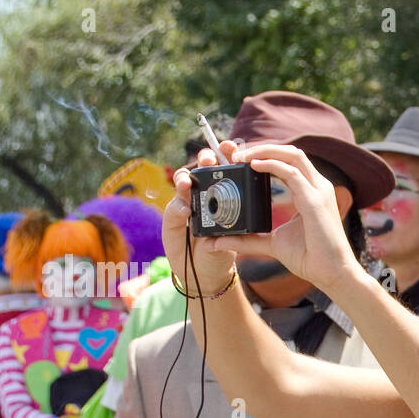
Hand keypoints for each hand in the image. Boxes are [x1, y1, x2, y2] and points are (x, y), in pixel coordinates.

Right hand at [164, 142, 238, 293]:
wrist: (206, 270)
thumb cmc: (223, 249)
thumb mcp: (236, 238)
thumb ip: (239, 226)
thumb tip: (245, 212)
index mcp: (223, 193)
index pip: (224, 168)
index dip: (226, 154)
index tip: (231, 147)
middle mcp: (204, 193)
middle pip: (202, 168)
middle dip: (204, 159)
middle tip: (208, 161)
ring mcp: (187, 202)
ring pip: (183, 181)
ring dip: (185, 178)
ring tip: (187, 183)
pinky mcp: (173, 217)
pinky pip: (174, 208)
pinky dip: (179, 207)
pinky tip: (185, 211)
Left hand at [206, 144, 366, 294]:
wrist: (331, 273)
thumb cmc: (310, 258)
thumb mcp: (272, 244)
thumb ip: (248, 240)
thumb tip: (218, 242)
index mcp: (311, 193)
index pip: (288, 163)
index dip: (266, 156)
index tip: (240, 160)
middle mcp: (317, 187)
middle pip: (290, 152)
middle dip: (263, 148)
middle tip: (236, 154)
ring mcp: (318, 191)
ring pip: (292, 155)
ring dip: (265, 151)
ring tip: (241, 156)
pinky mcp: (315, 201)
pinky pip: (292, 173)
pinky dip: (272, 165)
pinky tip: (253, 166)